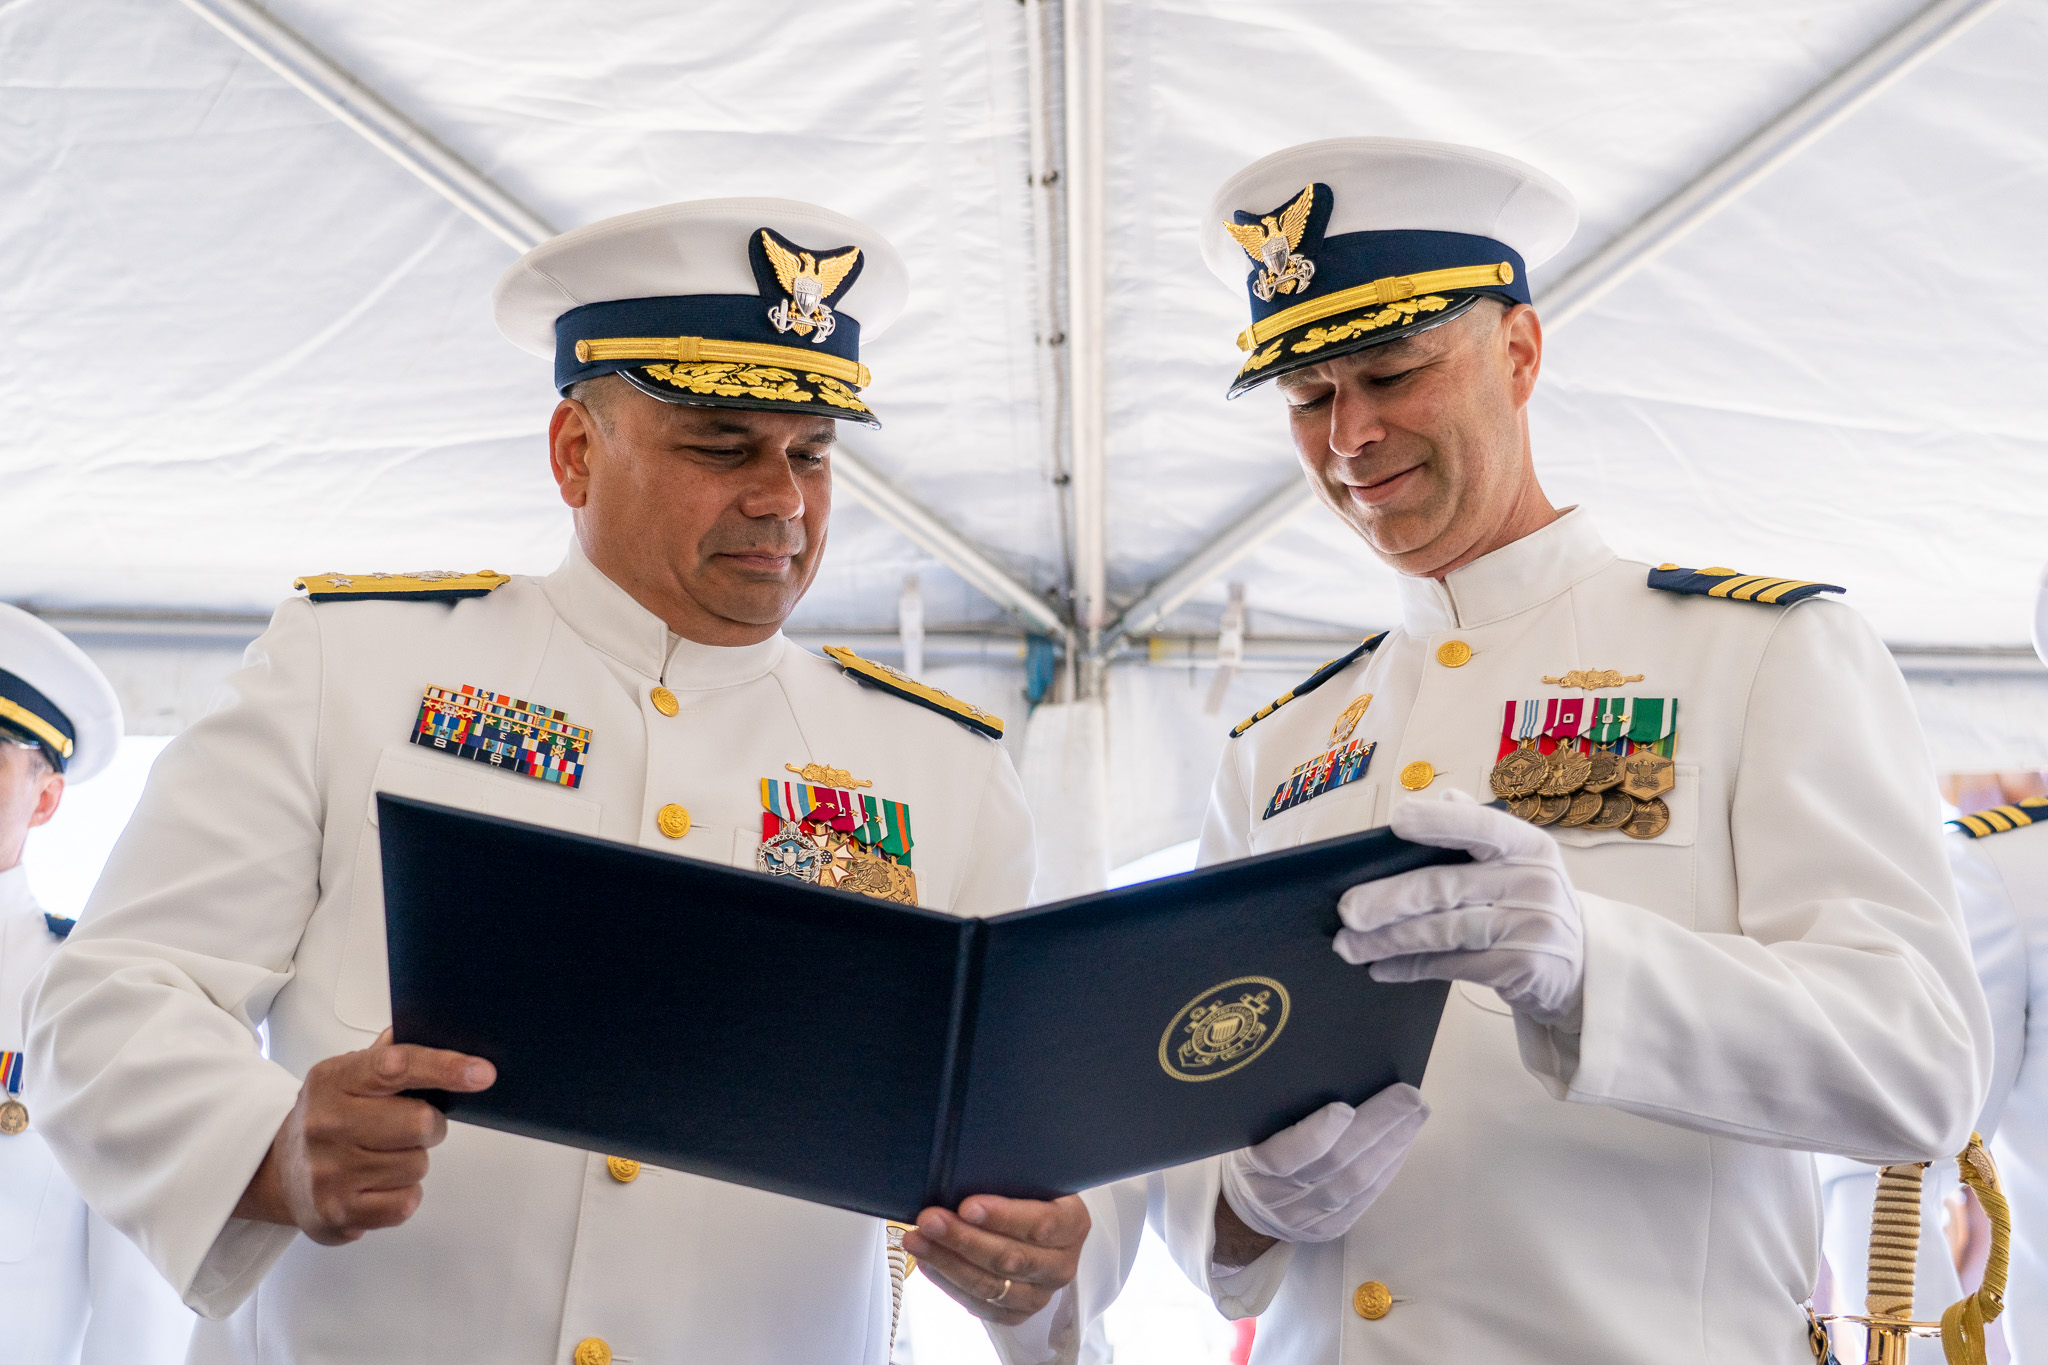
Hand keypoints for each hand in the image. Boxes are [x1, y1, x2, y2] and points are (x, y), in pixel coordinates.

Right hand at [233, 1028, 494, 1244]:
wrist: (277, 1172)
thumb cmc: (329, 1116)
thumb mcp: (347, 1074)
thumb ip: (390, 1053)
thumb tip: (436, 1026)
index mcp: (333, 1080)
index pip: (396, 1066)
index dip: (444, 1068)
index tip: (482, 1073)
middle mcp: (326, 1124)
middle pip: (420, 1123)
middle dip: (429, 1125)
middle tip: (410, 1127)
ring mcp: (329, 1172)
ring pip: (417, 1165)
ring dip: (413, 1161)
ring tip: (381, 1157)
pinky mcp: (337, 1214)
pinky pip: (406, 1204)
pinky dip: (402, 1195)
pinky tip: (377, 1185)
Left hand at [901, 1193, 1089, 1326]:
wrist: (1048, 1233)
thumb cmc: (1033, 1197)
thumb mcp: (1034, 1180)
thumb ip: (1011, 1176)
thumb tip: (962, 1169)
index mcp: (1073, 1224)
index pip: (1040, 1223)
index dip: (1003, 1216)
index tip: (966, 1205)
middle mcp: (1061, 1265)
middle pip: (1010, 1258)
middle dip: (964, 1238)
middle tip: (930, 1219)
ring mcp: (1039, 1294)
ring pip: (990, 1285)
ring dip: (947, 1261)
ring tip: (917, 1240)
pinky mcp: (1016, 1313)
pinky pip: (978, 1304)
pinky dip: (948, 1282)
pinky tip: (928, 1262)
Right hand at [1219, 1085, 1427, 1248]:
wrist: (1245, 1207)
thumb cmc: (1251, 1148)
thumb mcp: (1247, 1128)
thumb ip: (1276, 1111)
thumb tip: (1333, 1074)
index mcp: (1252, 1166)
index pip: (1284, 1156)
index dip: (1316, 1134)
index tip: (1345, 1107)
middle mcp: (1279, 1198)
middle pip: (1335, 1163)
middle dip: (1377, 1126)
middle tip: (1410, 1095)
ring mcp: (1307, 1217)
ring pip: (1357, 1182)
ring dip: (1393, 1144)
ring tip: (1416, 1113)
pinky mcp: (1329, 1228)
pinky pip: (1366, 1198)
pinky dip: (1389, 1166)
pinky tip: (1404, 1141)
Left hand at [1335, 789, 1585, 1027]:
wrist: (1581, 966)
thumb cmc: (1530, 904)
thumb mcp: (1519, 863)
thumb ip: (1479, 829)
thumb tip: (1444, 796)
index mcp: (1529, 847)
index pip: (1483, 827)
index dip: (1439, 821)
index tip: (1397, 821)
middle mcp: (1534, 884)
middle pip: (1446, 887)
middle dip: (1389, 898)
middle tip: (1346, 910)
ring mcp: (1531, 929)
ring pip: (1443, 932)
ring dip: (1388, 940)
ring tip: (1348, 946)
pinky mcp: (1522, 969)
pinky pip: (1452, 966)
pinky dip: (1410, 966)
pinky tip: (1380, 967)